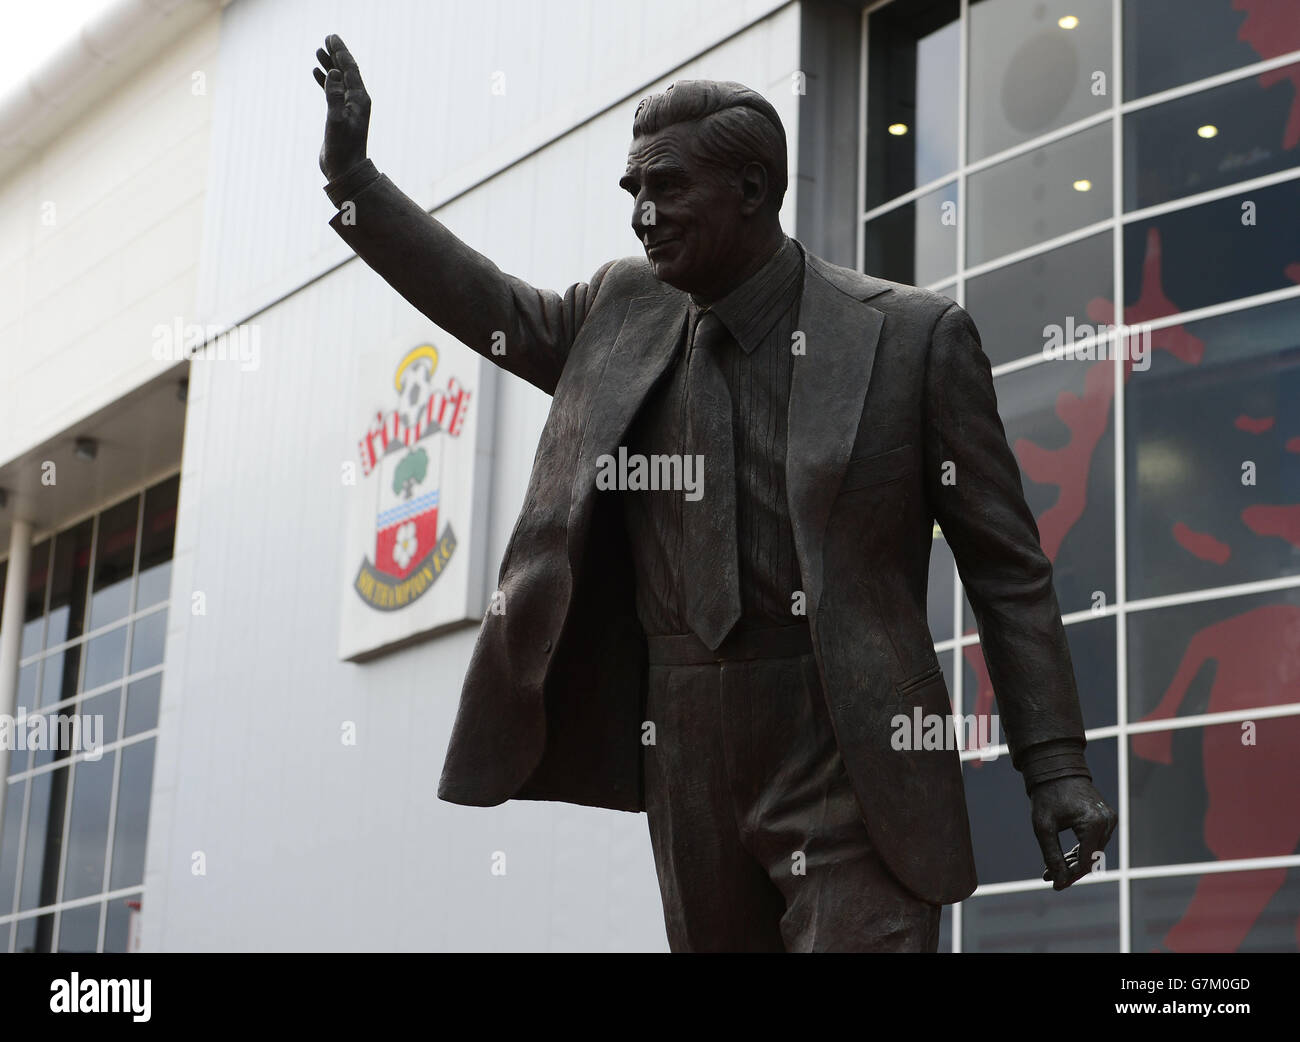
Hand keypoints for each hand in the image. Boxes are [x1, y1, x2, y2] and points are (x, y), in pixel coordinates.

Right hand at [313, 34, 369, 180]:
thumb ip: (334, 95)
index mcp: (359, 100)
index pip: (350, 69)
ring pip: (338, 81)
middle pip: (346, 71)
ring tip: (318, 52)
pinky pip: (333, 92)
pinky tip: (316, 73)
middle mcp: (357, 102)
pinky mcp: (340, 116)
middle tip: (327, 39)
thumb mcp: (336, 120)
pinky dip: (325, 81)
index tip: (331, 37)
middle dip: (336, 55)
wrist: (345, 171)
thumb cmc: (342, 149)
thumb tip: (333, 72)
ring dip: (329, 66)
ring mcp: (349, 109)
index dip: (341, 52)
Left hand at [1031, 776, 1117, 889]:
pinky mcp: (1105, 818)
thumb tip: (1059, 880)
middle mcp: (1107, 822)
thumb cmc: (1047, 794)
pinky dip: (1079, 850)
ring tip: (1052, 870)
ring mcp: (1109, 819)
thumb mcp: (1044, 826)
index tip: (1054, 886)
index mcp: (1094, 823)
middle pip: (1090, 858)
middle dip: (1070, 870)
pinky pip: (1093, 841)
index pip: (1085, 861)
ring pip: (1092, 851)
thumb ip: (1052, 854)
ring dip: (1074, 862)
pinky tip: (1063, 859)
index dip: (1070, 877)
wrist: (1056, 768)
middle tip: (1050, 879)